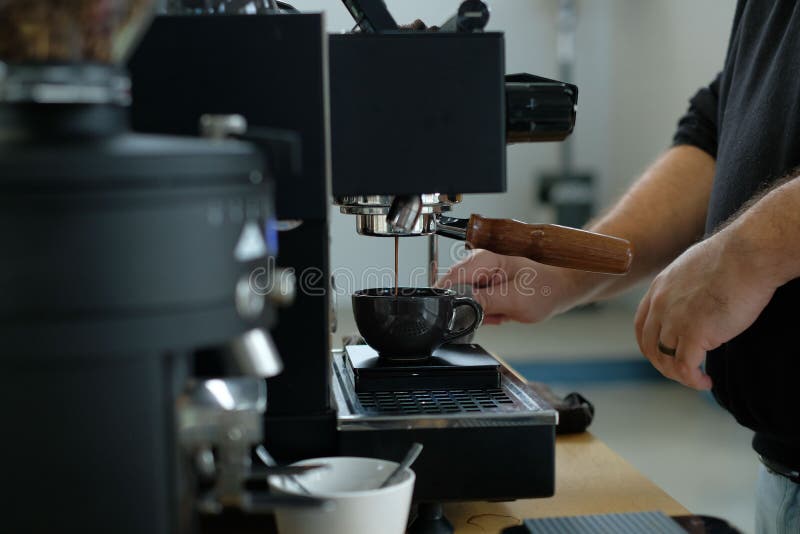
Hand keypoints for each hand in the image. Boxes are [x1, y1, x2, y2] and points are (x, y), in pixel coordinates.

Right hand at [434, 249, 579, 323]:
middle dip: (471, 309)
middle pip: (455, 291)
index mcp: (485, 258)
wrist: (562, 287)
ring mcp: (482, 273)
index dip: (450, 299)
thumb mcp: (517, 299)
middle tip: (496, 313)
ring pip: (465, 300)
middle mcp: (480, 263)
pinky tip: (504, 311)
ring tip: (504, 311)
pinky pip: (476, 303)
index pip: (451, 278)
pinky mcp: (486, 283)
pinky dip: (488, 312)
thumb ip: (486, 301)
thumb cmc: (547, 287)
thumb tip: (458, 306)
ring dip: (482, 312)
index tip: (463, 314)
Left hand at [634, 231, 774, 389]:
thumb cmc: (733, 257)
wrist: (748, 254)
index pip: (642, 325)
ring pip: (665, 360)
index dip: (650, 344)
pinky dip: (693, 380)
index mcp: (659, 288)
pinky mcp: (694, 334)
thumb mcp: (692, 268)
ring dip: (679, 375)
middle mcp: (660, 305)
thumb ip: (685, 288)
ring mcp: (675, 320)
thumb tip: (694, 301)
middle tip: (683, 371)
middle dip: (663, 364)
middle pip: (649, 346)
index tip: (663, 354)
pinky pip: (685, 368)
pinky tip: (706, 381)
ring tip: (697, 379)